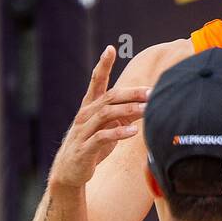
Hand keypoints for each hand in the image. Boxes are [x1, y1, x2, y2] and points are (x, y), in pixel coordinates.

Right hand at [47, 46, 148, 189]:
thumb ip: (124, 114)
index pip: (96, 81)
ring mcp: (83, 131)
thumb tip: (147, 103)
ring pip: (106, 114)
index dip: (102, 65)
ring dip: (129, 110)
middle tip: (151, 92)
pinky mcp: (85, 148)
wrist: (70, 171)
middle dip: (131, 93)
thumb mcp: (109, 127)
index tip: (110, 49)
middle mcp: (85, 115)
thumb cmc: (92, 146)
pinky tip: (134, 131)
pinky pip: (103, 137)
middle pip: (109, 97)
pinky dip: (119, 133)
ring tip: (147, 110)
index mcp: (89, 106)